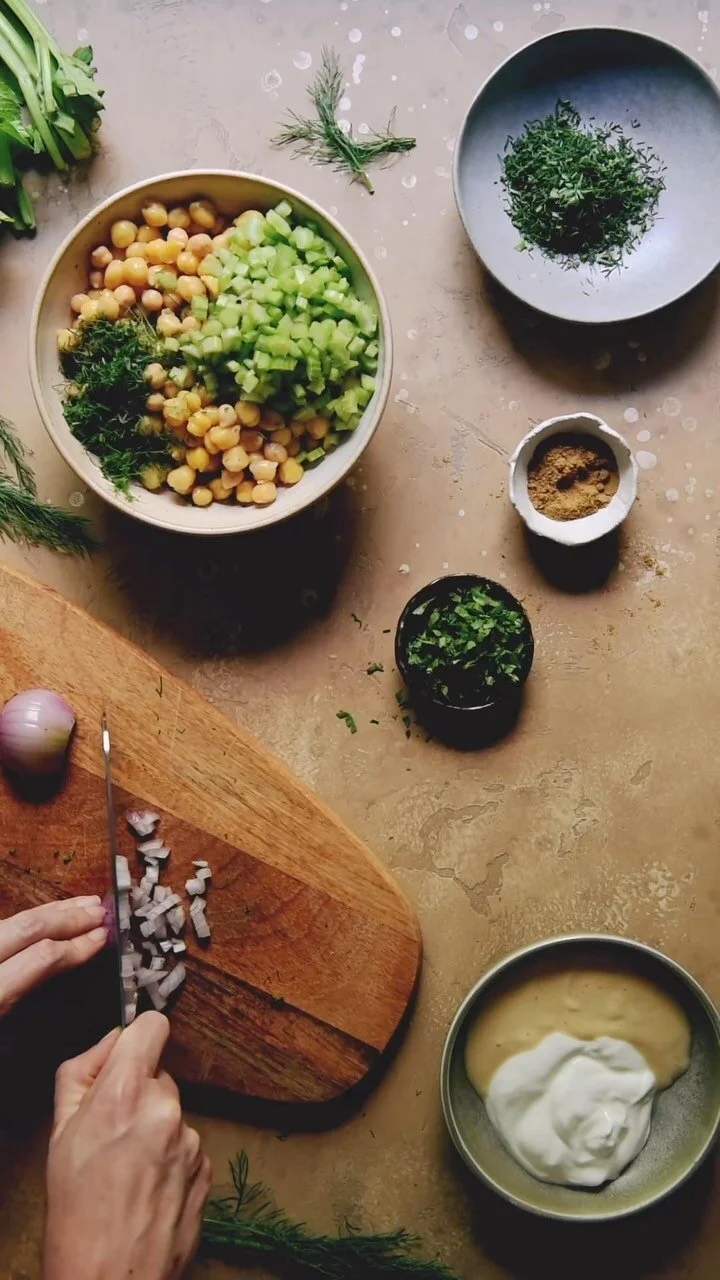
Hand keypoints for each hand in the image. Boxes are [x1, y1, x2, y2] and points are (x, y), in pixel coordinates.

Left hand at [0, 896, 105, 1017]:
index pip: (42, 957)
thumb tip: (72, 967)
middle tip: (101, 913)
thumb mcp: (10, 1050)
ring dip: (54, 911)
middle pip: (28, 928)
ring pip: (15, 918)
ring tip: (86, 904)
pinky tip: (54, 912)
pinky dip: (35, 916)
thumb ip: (38, 1006)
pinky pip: (6, 924)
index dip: (76, 944)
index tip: (103, 938)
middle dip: (70, 918)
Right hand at [44, 1011, 211, 1279]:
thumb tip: (111, 1040)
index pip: (152, 1026)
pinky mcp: (207, 1169)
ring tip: (127, 1172)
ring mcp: (191, 1141)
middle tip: (111, 1134)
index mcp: (125, 1094)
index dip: (139, 1035)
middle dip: (138, 1094)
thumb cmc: (74, 1214)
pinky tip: (147, 1189)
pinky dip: (170, 1159)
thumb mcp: (59, 1134)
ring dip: (155, 1130)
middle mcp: (165, 1111)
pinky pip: (187, 1146)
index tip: (131, 1050)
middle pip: (159, 1075)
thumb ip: (82, 1072)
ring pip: (172, 1114)